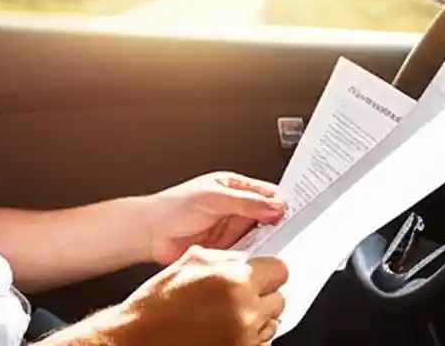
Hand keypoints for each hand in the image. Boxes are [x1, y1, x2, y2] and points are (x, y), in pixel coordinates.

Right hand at [44, 247, 287, 344]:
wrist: (142, 337)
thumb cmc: (160, 302)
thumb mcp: (191, 262)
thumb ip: (225, 258)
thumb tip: (245, 258)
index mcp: (236, 278)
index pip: (280, 270)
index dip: (267, 271)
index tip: (259, 274)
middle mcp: (246, 308)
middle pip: (279, 298)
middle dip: (262, 295)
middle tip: (239, 294)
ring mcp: (246, 335)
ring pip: (271, 322)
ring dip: (256, 317)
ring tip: (227, 313)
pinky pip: (261, 342)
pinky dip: (249, 336)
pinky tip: (226, 329)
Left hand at [143, 171, 285, 264]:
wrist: (150, 234)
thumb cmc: (173, 207)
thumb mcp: (214, 198)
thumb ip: (246, 203)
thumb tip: (276, 205)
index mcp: (233, 187)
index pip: (267, 193)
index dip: (282, 202)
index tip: (294, 214)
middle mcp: (235, 207)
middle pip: (267, 216)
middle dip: (277, 225)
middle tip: (287, 233)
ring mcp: (230, 228)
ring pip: (259, 236)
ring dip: (265, 242)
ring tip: (272, 246)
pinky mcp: (226, 248)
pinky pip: (247, 252)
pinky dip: (252, 255)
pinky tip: (256, 258)